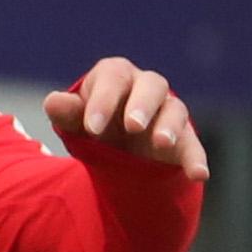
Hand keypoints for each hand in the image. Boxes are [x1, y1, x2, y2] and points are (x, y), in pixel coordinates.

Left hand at [44, 57, 206, 181]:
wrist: (117, 146)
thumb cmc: (94, 124)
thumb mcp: (77, 121)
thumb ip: (67, 113)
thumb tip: (52, 102)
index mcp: (117, 77)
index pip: (113, 78)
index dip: (103, 100)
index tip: (92, 128)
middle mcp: (146, 88)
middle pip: (152, 86)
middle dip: (142, 105)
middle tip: (132, 126)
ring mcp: (168, 111)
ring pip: (175, 111)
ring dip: (169, 126)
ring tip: (160, 143)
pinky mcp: (183, 138)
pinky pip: (192, 145)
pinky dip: (196, 159)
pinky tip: (199, 175)